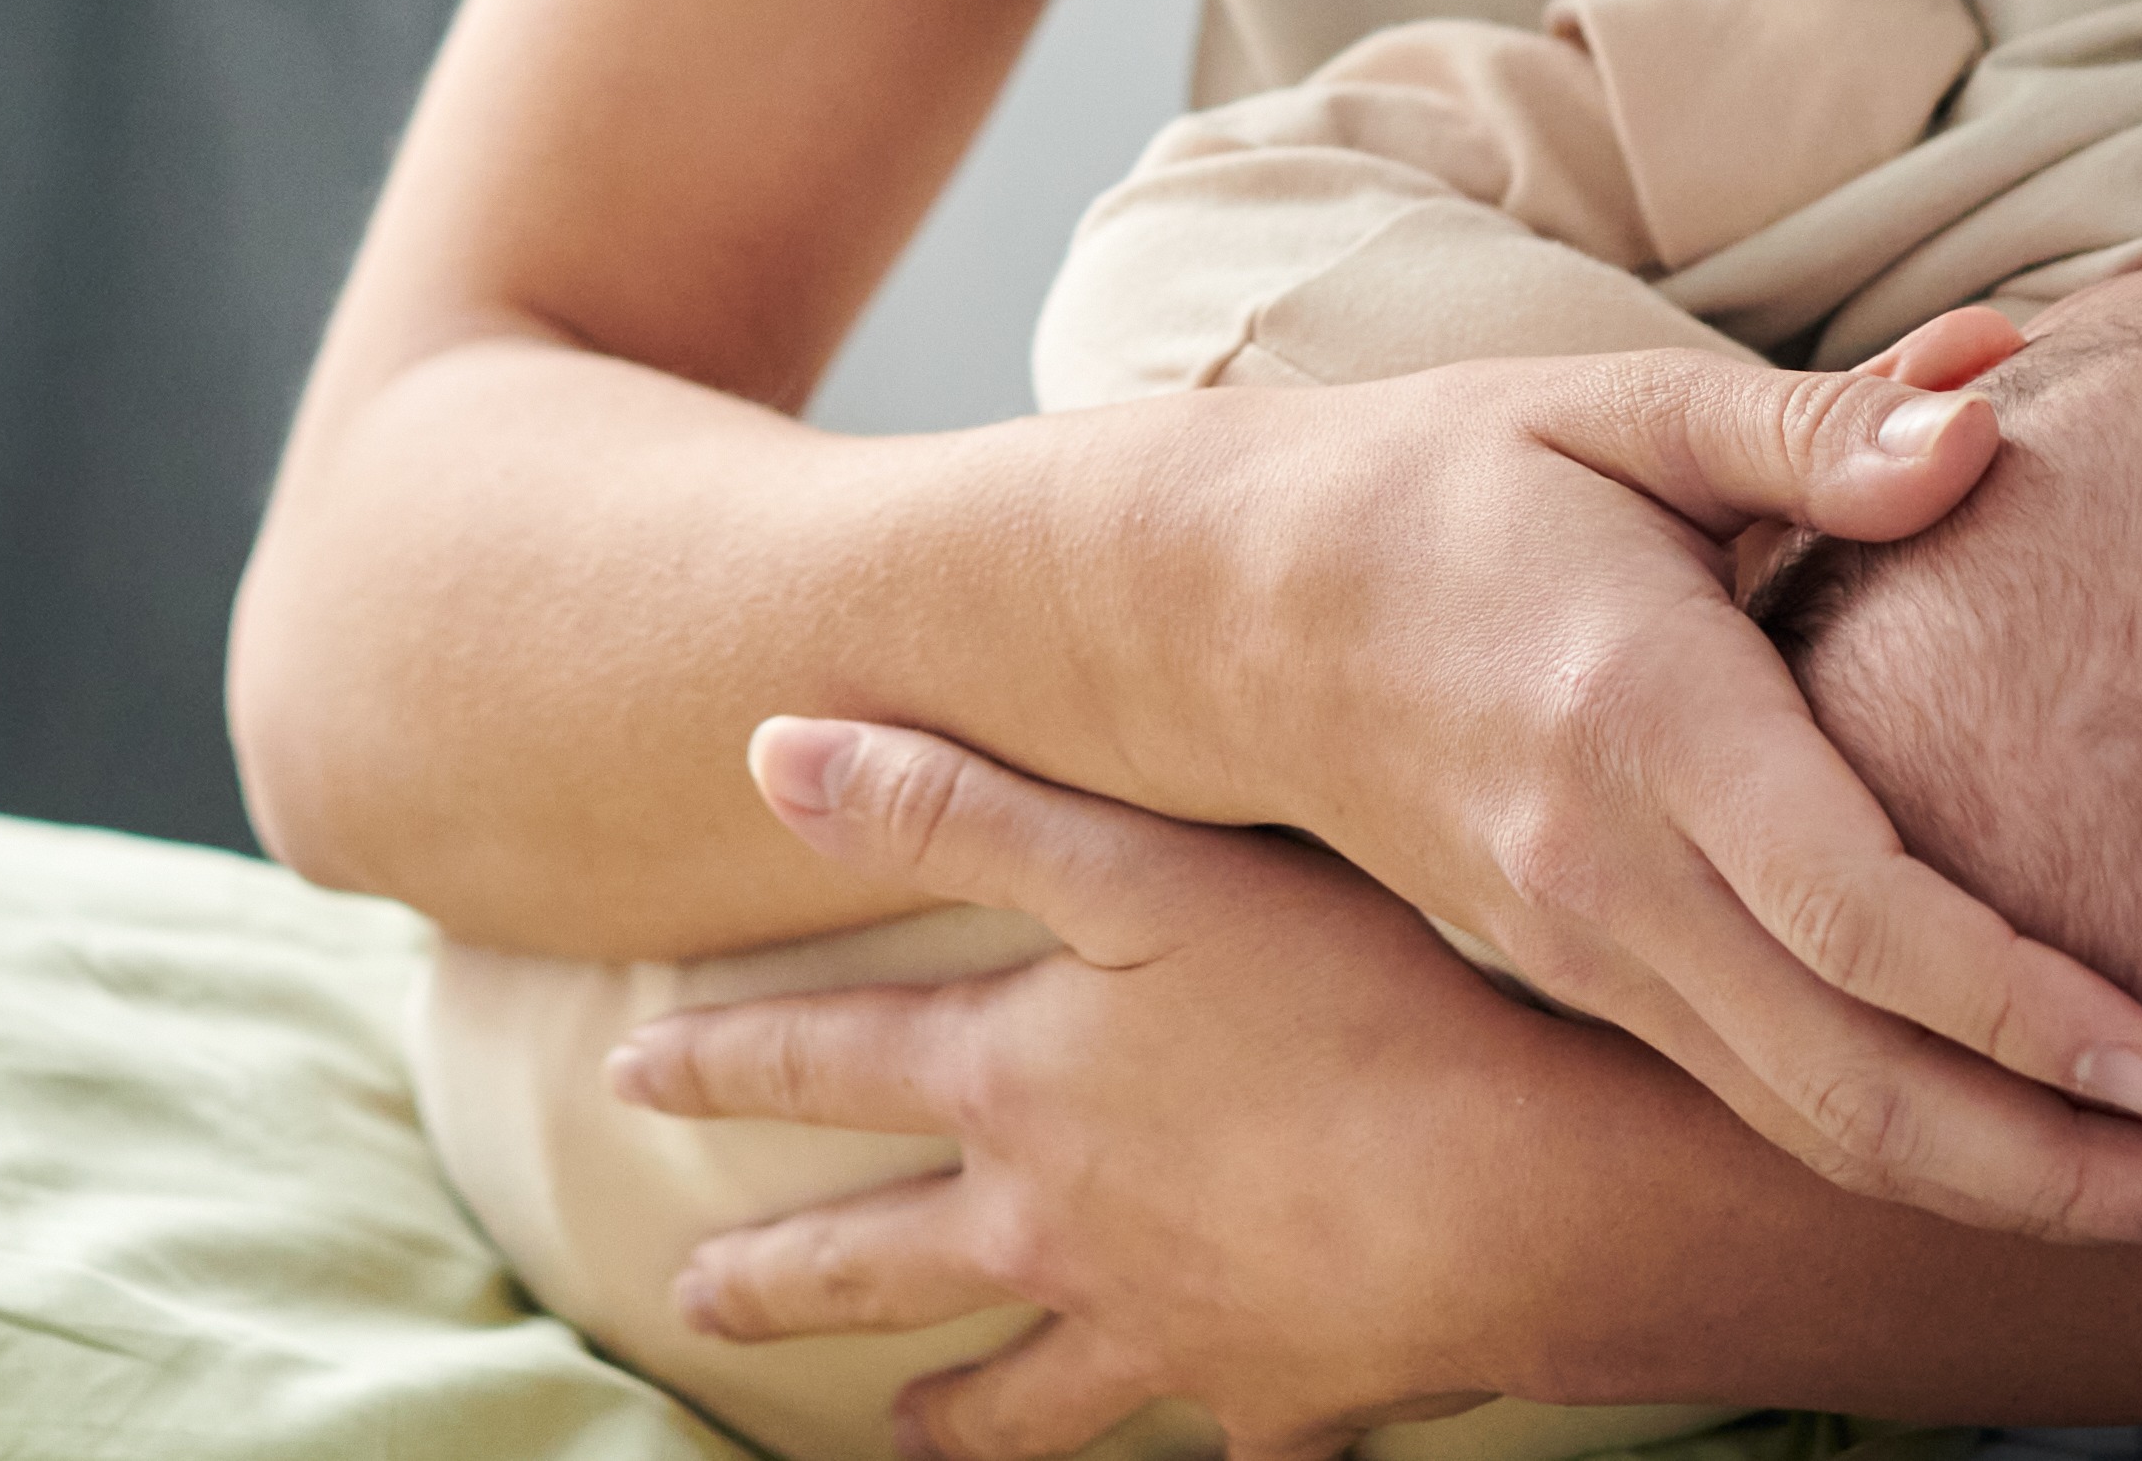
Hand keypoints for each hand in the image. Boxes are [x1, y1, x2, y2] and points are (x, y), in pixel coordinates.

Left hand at [616, 716, 1621, 1459]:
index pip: (816, 1066)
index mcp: (1011, 1086)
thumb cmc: (1343, 1000)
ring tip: (905, 1430)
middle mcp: (1054, 1229)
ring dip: (952, 1414)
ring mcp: (1160, 1334)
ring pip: (1020, 1395)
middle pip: (876, 1264)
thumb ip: (953, 805)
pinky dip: (1190, 1454)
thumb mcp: (1137, 862)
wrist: (1517, 1190)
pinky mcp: (1277, 1403)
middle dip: (776, 1280)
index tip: (624, 1078)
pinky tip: (1189, 1454)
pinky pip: (1214, 1447)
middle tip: (699, 1301)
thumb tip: (767, 751)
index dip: (713, 1065)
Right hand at [1100, 312, 2141, 1251]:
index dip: (2017, 1008)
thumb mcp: (1620, 406)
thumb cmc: (1453, 481)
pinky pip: (1765, 1099)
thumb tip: (1995, 408)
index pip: (1852, 912)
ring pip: (1812, 1128)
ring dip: (2002, 1193)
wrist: (1229, 611)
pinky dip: (1908, 1150)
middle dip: (2054, 1173)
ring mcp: (1588, 955)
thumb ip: (1816, 429)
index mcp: (1639, 718)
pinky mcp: (1588, 987)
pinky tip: (2034, 1155)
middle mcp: (1608, 875)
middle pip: (1851, 1086)